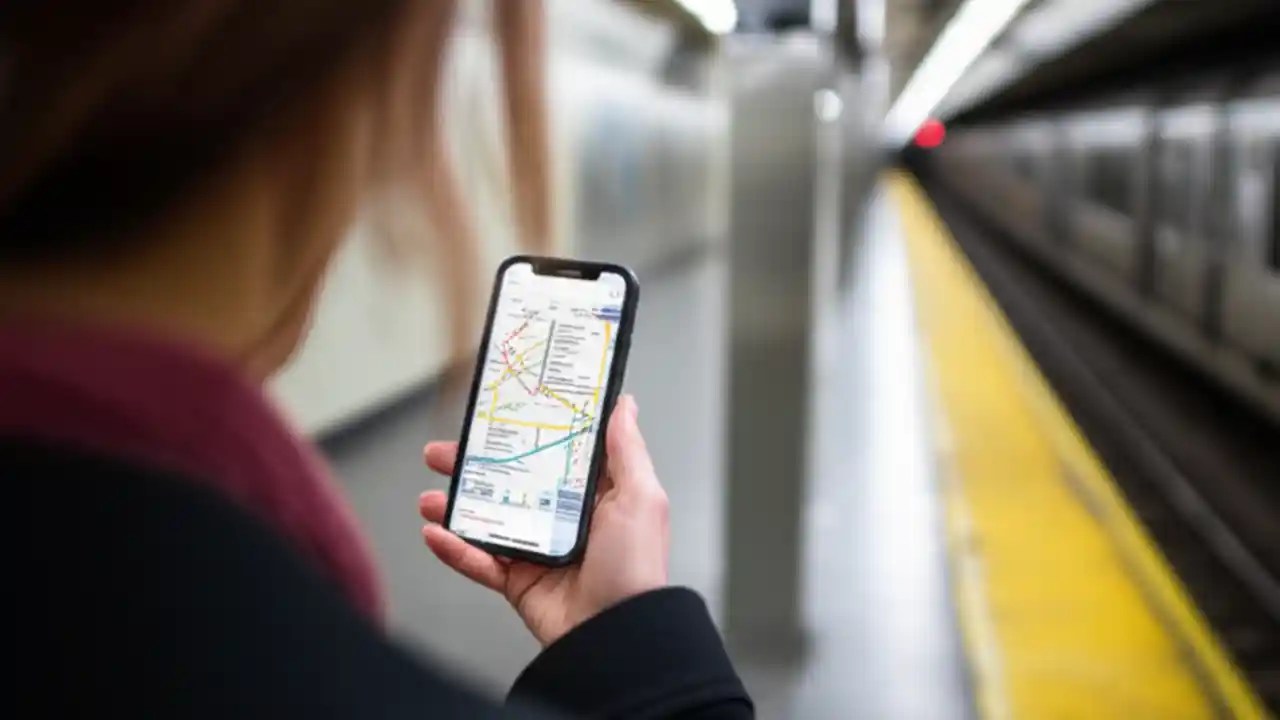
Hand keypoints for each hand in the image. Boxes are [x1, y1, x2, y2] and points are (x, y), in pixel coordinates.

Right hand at [418, 395, 668, 646]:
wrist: (617, 635)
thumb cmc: (635, 566)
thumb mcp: (639, 497)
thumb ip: (626, 450)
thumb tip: (624, 405)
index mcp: (594, 497)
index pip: (553, 455)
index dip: (525, 434)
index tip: (496, 415)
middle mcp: (564, 520)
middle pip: (510, 484)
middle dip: (473, 469)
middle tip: (441, 454)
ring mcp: (539, 552)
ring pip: (488, 522)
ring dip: (454, 509)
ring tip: (430, 499)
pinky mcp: (520, 584)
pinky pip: (481, 563)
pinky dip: (455, 550)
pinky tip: (434, 534)